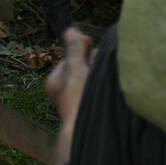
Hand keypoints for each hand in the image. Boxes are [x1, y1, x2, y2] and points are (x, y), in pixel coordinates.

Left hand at [45, 27, 94, 164]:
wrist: (88, 134)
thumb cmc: (78, 102)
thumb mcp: (76, 71)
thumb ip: (75, 51)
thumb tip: (70, 30)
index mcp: (57, 80)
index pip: (72, 54)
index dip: (81, 47)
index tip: (89, 42)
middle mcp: (68, 87)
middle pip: (83, 62)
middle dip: (92, 59)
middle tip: (95, 64)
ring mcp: (81, 95)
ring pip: (93, 72)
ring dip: (99, 69)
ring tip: (102, 75)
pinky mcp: (93, 102)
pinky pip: (99, 83)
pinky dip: (103, 80)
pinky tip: (109, 81)